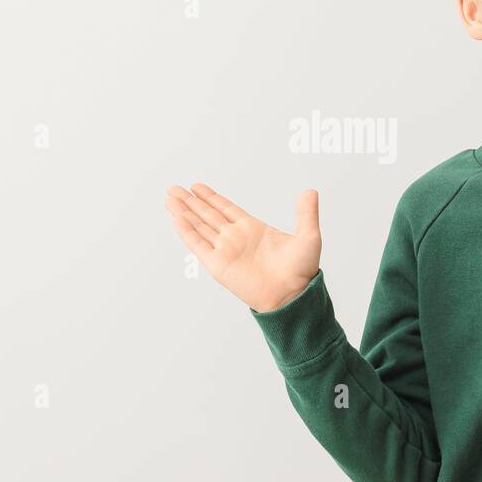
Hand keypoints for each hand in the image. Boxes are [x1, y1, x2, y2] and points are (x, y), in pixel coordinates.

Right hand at [165, 183, 321, 312]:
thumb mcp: (308, 236)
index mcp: (253, 229)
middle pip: (207, 215)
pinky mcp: (218, 264)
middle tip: (175, 188)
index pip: (226, 209)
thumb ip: (306, 213)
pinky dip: (186, 231)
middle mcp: (236, 238)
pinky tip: (176, 218)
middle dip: (191, 201)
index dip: (211, 197)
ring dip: (184, 212)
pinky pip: (198, 244)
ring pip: (199, 226)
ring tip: (170, 198)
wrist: (293, 295)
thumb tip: (311, 191)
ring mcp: (225, 250)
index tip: (197, 186)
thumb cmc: (302, 271)